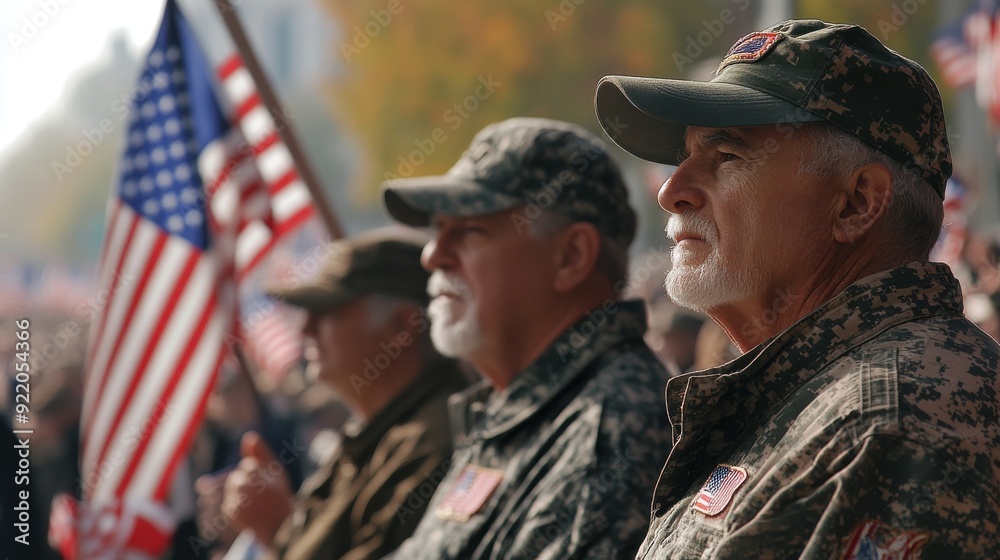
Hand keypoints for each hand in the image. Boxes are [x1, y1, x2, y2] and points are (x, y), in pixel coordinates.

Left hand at [220, 431, 294, 545]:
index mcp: (259, 473)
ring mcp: (236, 499)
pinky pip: (228, 502)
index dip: (259, 475)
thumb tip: (249, 436)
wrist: (281, 526)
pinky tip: (249, 512)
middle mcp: (245, 485)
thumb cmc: (280, 497)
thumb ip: (261, 453)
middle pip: (237, 476)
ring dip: (239, 492)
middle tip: (262, 496)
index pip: (248, 466)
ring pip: (232, 487)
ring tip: (255, 503)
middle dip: (247, 483)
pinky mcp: (230, 511)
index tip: (268, 486)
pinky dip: (236, 505)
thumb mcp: (276, 471)